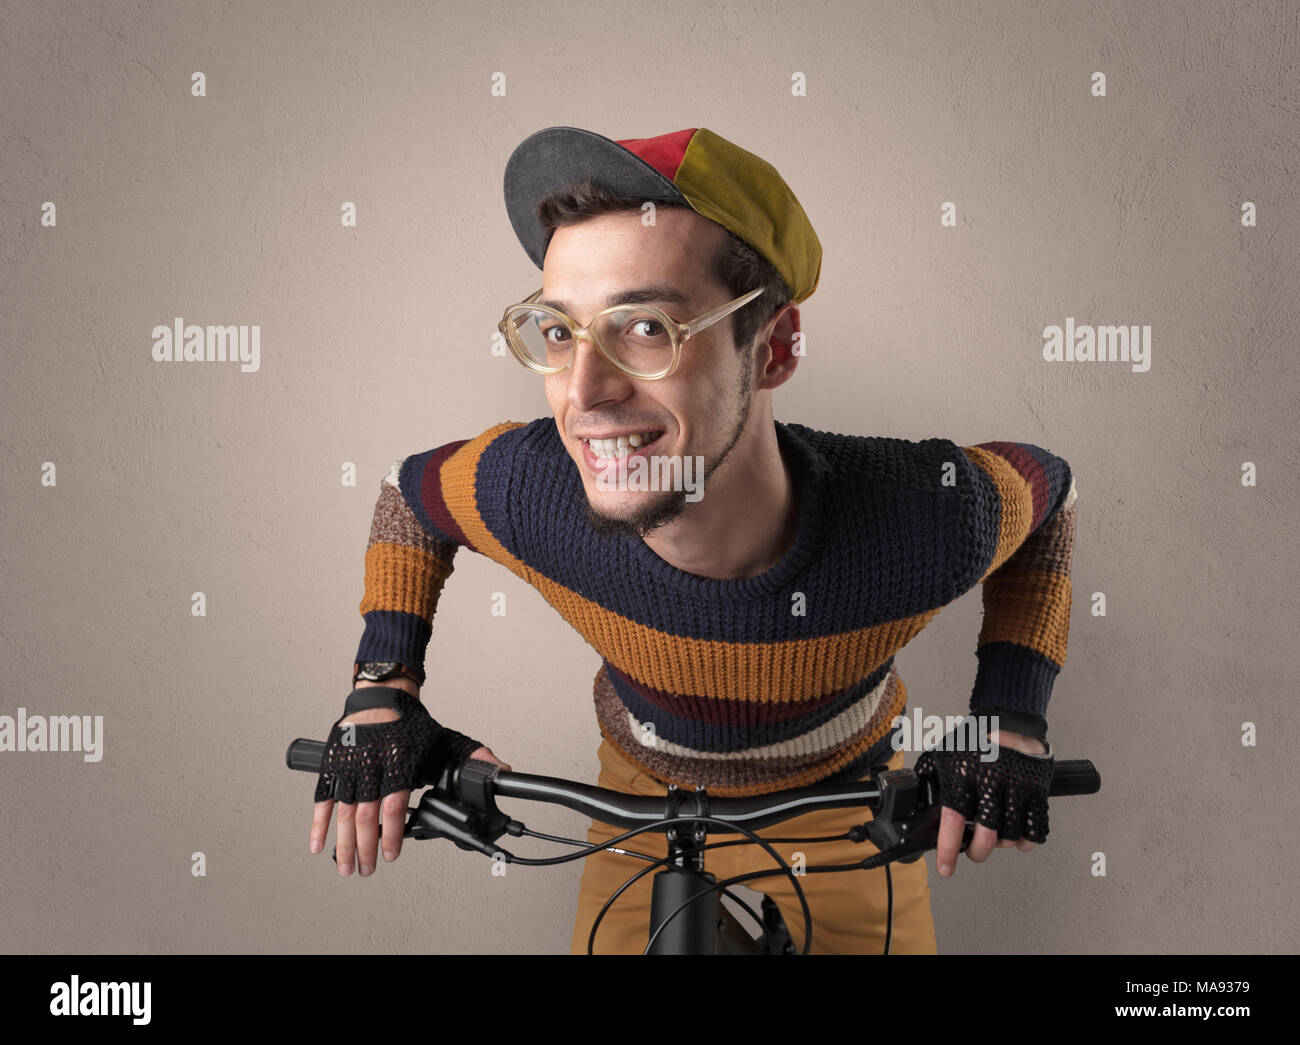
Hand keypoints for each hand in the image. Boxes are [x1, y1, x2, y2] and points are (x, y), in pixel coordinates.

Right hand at [309, 705, 511, 877]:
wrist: (383, 695)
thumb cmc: (411, 722)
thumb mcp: (444, 738)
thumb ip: (472, 758)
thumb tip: (502, 771)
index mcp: (400, 761)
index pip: (394, 805)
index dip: (392, 834)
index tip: (393, 854)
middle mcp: (372, 764)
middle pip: (366, 815)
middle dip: (366, 848)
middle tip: (368, 870)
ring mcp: (350, 764)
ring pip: (343, 811)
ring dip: (344, 843)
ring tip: (347, 867)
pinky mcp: (333, 763)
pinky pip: (323, 798)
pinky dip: (319, 823)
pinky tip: (318, 845)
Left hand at [927, 730, 1050, 878]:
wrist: (1007, 722)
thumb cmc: (972, 742)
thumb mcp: (942, 757)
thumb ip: (928, 781)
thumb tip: (912, 806)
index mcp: (963, 775)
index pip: (953, 820)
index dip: (948, 848)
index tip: (945, 868)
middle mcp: (990, 783)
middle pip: (986, 836)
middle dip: (976, 852)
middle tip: (972, 852)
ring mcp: (1016, 787)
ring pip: (1011, 836)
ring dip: (1000, 844)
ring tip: (993, 837)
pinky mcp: (1036, 791)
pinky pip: (1035, 829)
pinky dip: (1026, 840)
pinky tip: (1017, 836)